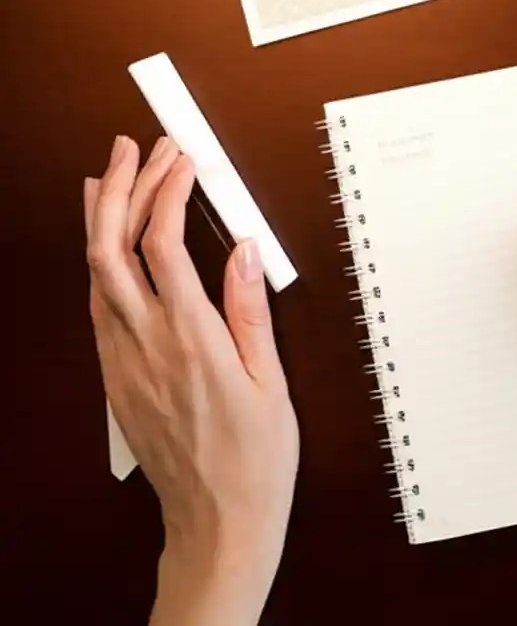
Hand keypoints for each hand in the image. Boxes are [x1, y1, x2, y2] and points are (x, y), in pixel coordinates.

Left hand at [84, 136, 297, 625]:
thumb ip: (250, 312)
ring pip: (93, 274)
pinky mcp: (114, 378)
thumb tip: (241, 251)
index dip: (167, 192)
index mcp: (191, 340)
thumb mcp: (272, 383)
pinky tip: (106, 246)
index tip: (183, 160)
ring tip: (110, 177)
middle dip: (122, 187)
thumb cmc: (255, 459)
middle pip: (111, 247)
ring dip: (101, 219)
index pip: (162, 245)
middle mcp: (145, 345)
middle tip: (138, 147)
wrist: (217, 521)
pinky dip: (98, 263)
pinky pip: (96, 306)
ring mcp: (121, 362)